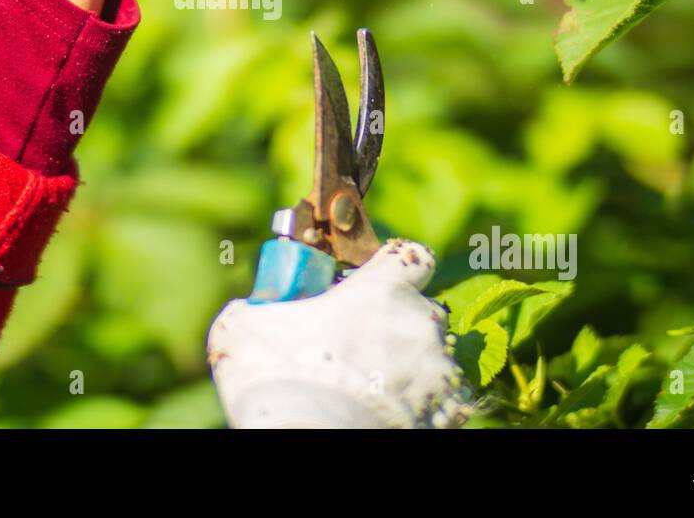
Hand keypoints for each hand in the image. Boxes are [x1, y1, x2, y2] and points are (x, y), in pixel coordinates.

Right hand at [207, 240, 474, 428]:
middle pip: (424, 310)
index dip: (394, 270)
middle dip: (399, 325)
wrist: (308, 435)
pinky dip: (424, 405)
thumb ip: (260, 305)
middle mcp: (420, 324)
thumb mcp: (245, 327)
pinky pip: (445, 402)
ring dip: (412, 367)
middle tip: (361, 346)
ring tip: (373, 388)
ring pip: (434, 359)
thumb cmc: (278, 378)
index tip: (375, 286)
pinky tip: (390, 412)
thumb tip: (250, 307)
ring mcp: (439, 372)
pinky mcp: (448, 414)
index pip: (412, 258)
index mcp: (383, 291)